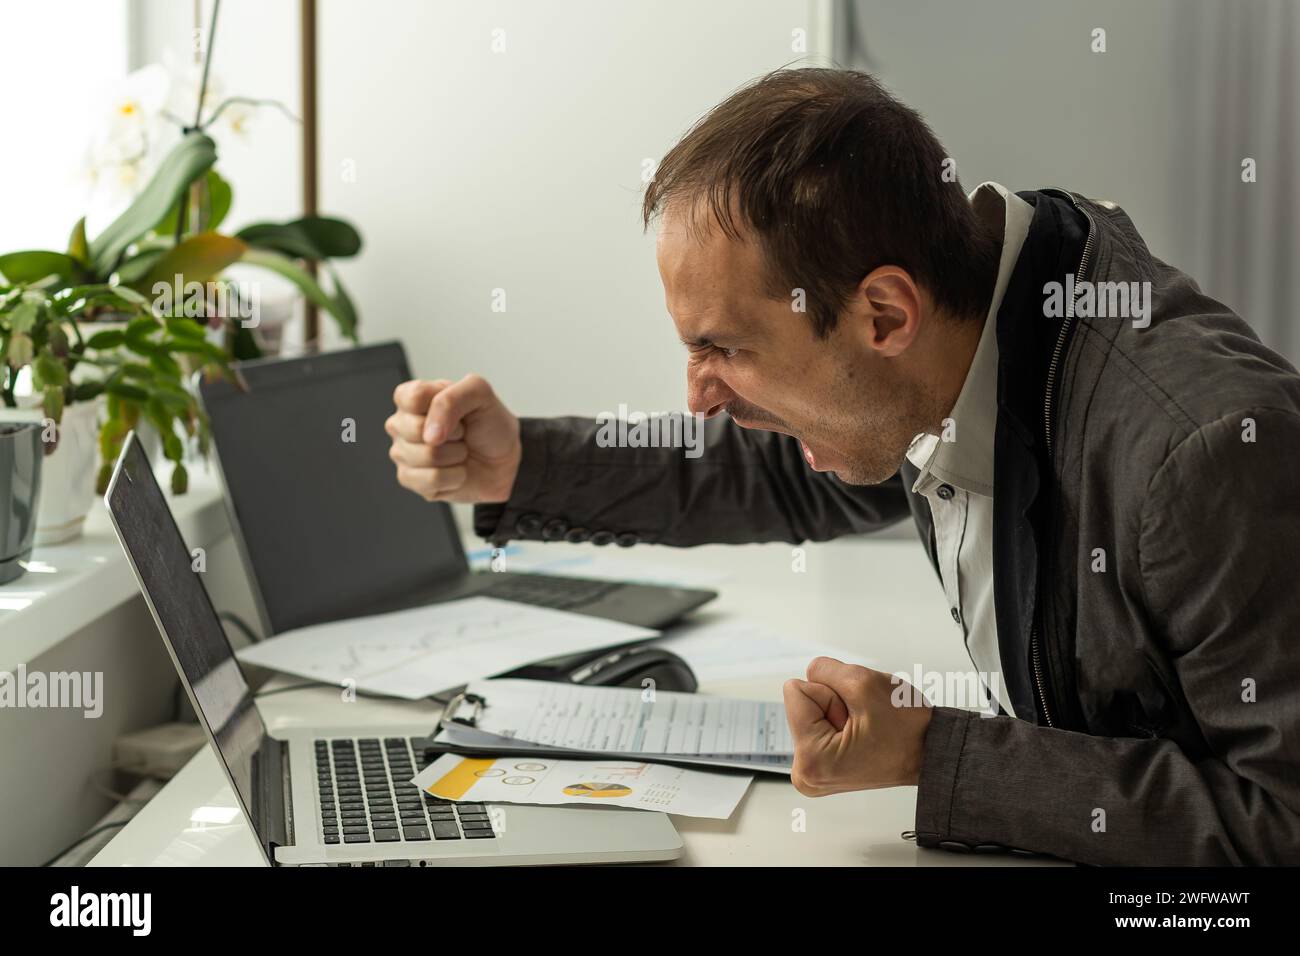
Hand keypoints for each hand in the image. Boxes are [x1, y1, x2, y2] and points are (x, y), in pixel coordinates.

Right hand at [386, 374, 521, 502]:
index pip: (412, 397)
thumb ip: (451, 399)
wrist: (504, 459)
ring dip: (456, 455)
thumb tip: (429, 435)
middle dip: (453, 433)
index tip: (458, 411)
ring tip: (459, 451)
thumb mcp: (480, 393)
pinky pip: (430, 480)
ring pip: (426, 456)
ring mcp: (403, 453)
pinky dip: (454, 476)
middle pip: (415, 429)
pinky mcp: (410, 480)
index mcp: (412, 397)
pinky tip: (455, 470)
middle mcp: (402, 424)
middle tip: (461, 434)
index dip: (442, 407)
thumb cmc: (489, 424)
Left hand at [783, 657, 932, 794]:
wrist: (931, 752)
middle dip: (835, 703)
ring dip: (840, 711)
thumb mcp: (863, 682)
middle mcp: (805, 773)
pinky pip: (819, 724)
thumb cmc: (908, 730)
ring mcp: (812, 772)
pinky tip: (863, 735)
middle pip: (802, 703)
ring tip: (866, 728)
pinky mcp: (820, 766)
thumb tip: (810, 672)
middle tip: (865, 722)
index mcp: (811, 759)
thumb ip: (824, 669)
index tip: (857, 715)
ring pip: (812, 711)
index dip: (831, 694)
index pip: (796, 691)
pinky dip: (841, 722)